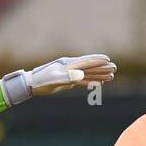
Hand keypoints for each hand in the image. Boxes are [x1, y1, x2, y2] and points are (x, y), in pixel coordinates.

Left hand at [1, 54, 116, 104]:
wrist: (30, 85)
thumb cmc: (41, 81)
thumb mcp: (54, 79)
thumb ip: (67, 77)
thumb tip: (81, 75)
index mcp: (68, 64)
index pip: (86, 62)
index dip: (97, 61)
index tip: (108, 60)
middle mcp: (70, 67)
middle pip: (89, 67)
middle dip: (102, 68)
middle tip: (115, 68)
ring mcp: (69, 73)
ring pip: (87, 74)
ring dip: (99, 75)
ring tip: (111, 76)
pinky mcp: (67, 81)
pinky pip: (82, 81)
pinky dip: (90, 81)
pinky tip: (98, 83)